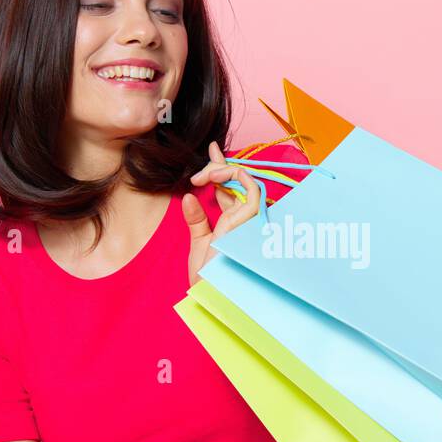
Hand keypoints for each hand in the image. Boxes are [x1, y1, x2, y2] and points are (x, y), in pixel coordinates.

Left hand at [181, 140, 261, 286]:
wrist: (208, 292)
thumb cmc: (206, 276)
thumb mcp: (198, 243)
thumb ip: (197, 219)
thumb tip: (190, 196)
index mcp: (232, 224)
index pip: (231, 189)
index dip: (222, 168)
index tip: (211, 149)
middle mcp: (244, 220)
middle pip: (239, 182)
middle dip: (221, 165)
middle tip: (203, 164)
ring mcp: (249, 220)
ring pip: (247, 181)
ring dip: (226, 170)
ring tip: (205, 174)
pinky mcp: (250, 221)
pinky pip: (252, 189)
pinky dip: (236, 176)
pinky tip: (214, 177)